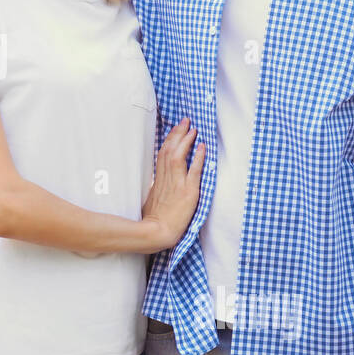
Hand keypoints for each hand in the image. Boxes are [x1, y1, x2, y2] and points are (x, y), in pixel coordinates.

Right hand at [140, 118, 204, 252]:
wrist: (158, 233)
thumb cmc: (154, 220)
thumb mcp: (151, 200)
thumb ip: (156, 188)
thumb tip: (157, 183)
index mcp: (158, 180)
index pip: (163, 154)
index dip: (170, 139)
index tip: (176, 128)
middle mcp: (166, 179)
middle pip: (170, 150)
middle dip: (178, 133)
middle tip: (186, 120)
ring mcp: (177, 185)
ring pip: (179, 156)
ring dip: (186, 141)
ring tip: (193, 129)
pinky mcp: (187, 193)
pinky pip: (193, 172)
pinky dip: (198, 158)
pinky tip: (202, 147)